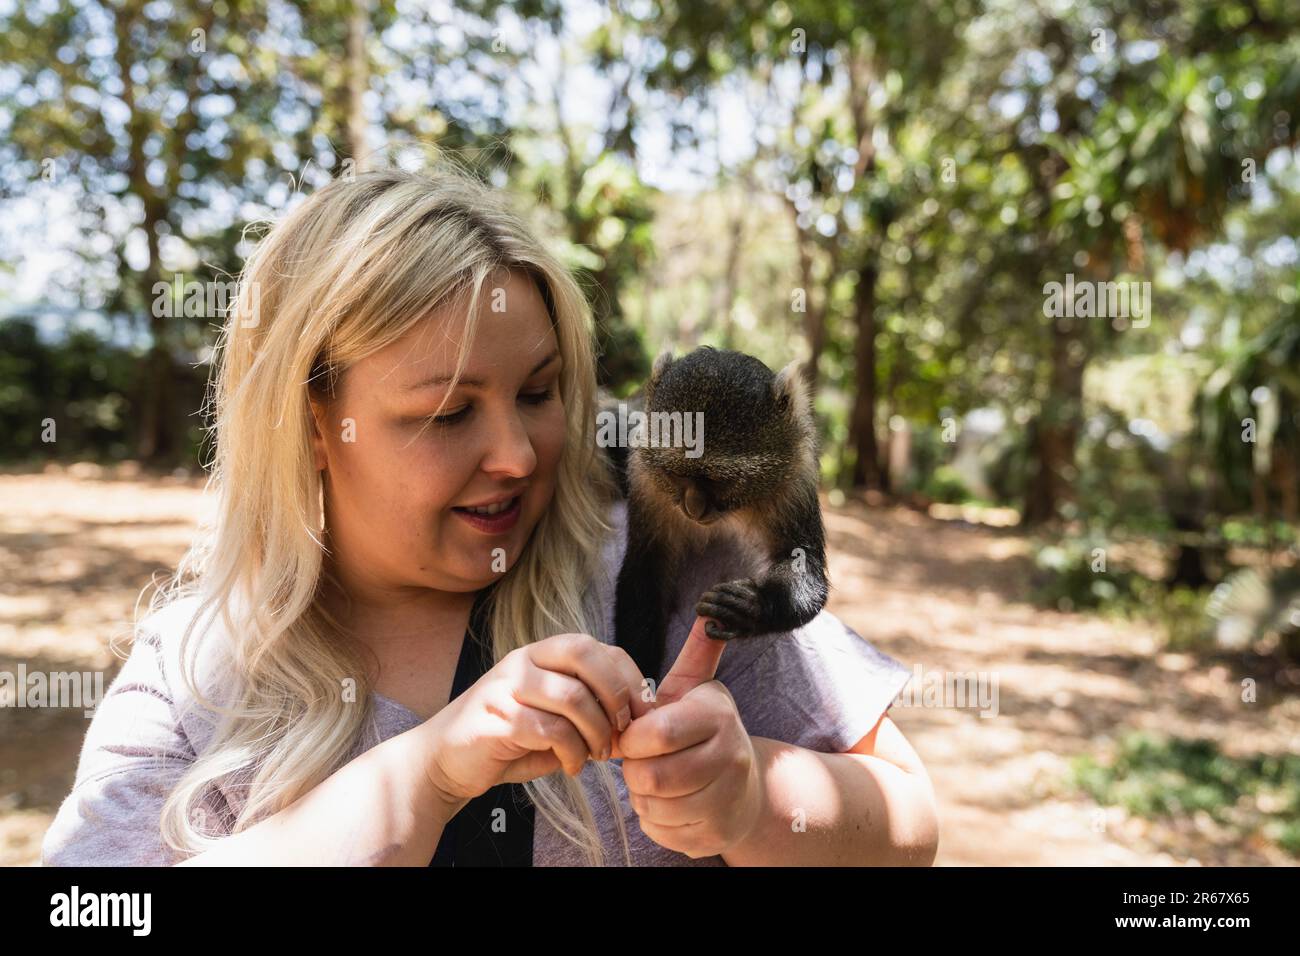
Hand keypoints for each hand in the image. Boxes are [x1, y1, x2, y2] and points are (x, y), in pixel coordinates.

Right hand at [423, 633, 644, 803]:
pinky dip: (572, 754)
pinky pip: (551, 731)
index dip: (627, 678)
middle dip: (615, 694)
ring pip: (572, 697)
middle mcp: (523, 660)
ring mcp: (506, 687)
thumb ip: (588, 706)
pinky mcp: (495, 719)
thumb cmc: (509, 739)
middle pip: (584, 654)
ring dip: (596, 732)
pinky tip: (572, 767)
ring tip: (597, 755)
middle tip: (622, 731)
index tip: (640, 714)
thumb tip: (637, 715)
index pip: (597, 647)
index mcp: (541, 653)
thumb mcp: (553, 716)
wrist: (445, 761)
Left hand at [616, 615, 763, 857]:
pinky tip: (668, 803)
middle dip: (634, 770)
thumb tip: (708, 611)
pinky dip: (654, 820)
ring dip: (642, 796)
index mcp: (717, 715)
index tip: (635, 735)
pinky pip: (660, 832)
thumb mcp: (698, 689)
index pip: (657, 732)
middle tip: (642, 760)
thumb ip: (697, 652)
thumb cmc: (704, 731)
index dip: (633, 739)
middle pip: (651, 775)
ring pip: (653, 807)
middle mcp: (730, 757)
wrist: (745, 786)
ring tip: (656, 779)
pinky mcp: (714, 836)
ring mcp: (726, 801)